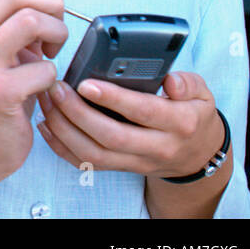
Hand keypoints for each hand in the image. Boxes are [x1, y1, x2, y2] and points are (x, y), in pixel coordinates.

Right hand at [0, 0, 69, 185]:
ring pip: (29, 20)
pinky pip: (43, 68)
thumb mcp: (2, 50)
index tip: (47, 6)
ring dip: (56, 34)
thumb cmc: (1, 94)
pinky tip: (44, 88)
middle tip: (56, 31)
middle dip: (51, 5)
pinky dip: (53, 76)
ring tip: (54, 54)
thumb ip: (17, 23)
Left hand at [37, 71, 224, 178]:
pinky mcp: (121, 167)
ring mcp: (137, 161)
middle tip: (56, 89)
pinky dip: (61, 146)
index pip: (143, 111)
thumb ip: (188, 82)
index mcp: (179, 123)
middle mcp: (157, 146)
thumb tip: (171, 81)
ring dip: (64, 129)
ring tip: (47, 101)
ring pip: (94, 153)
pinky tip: (47, 124)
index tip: (86, 83)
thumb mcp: (201, 94)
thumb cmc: (192, 115)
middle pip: (111, 136)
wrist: (197, 154)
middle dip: (77, 112)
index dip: (113, 98)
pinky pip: (86, 163)